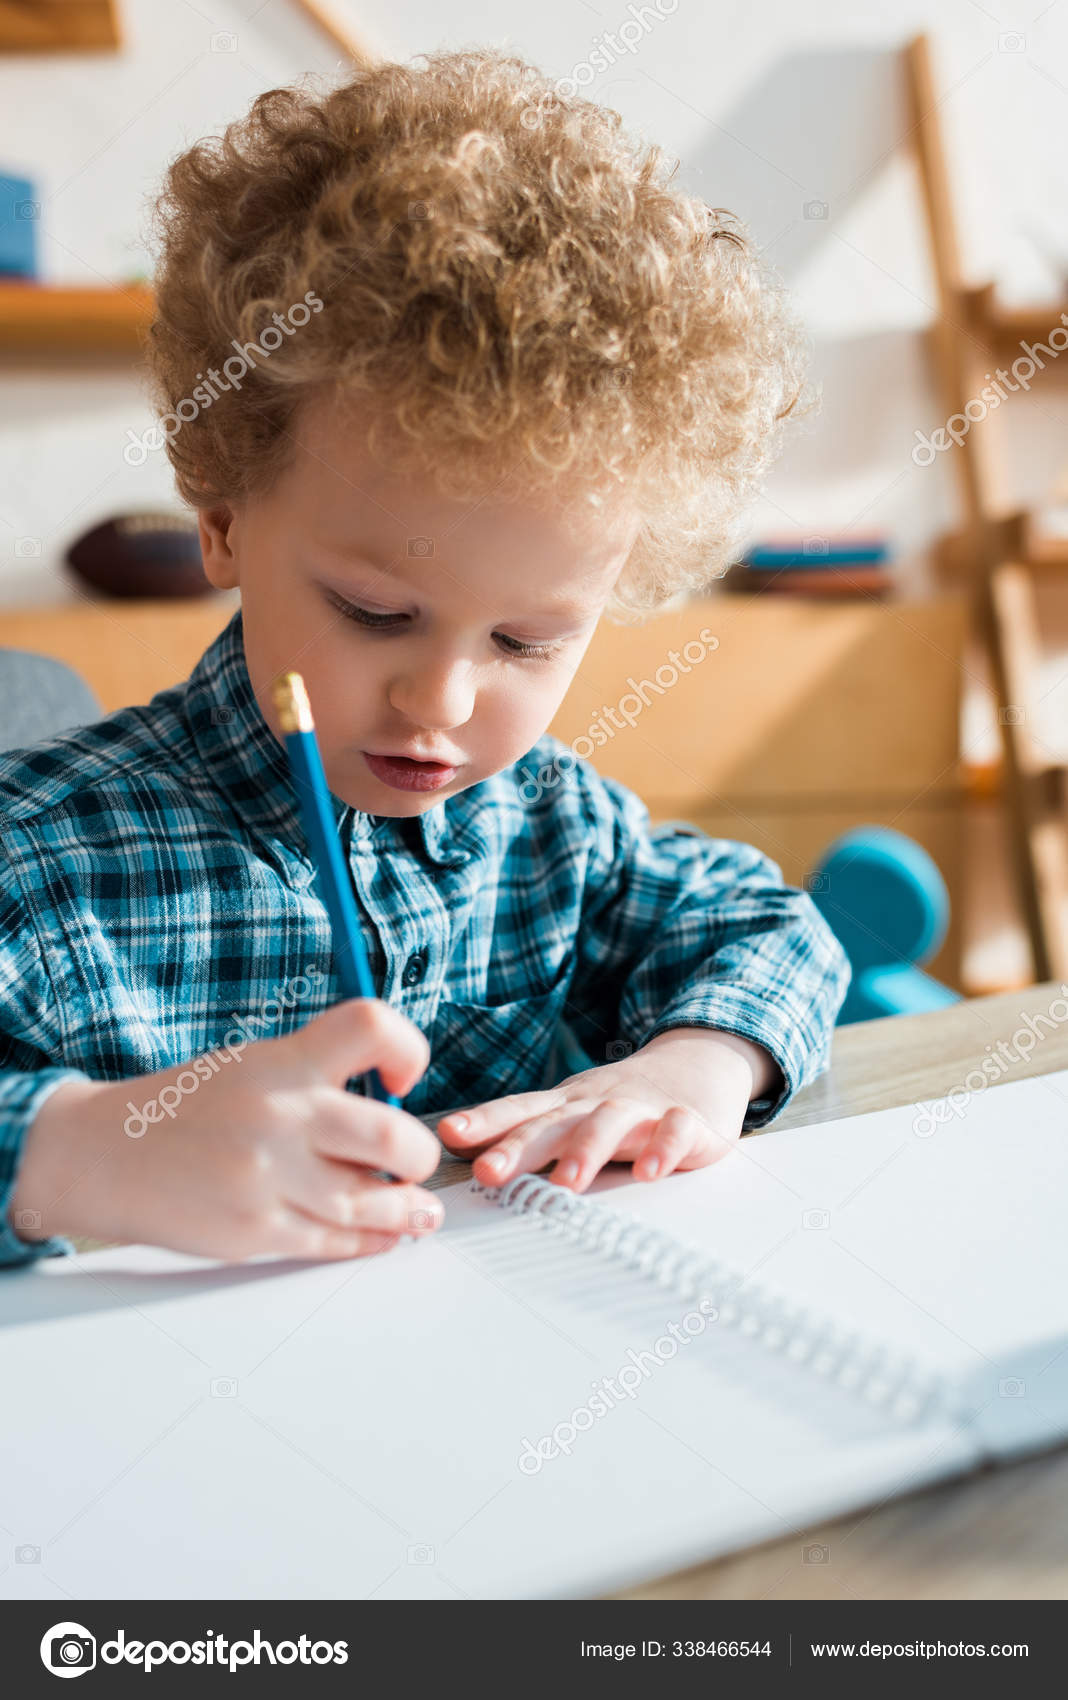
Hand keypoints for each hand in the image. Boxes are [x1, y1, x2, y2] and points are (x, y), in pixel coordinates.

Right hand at [12, 999, 442, 1262]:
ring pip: (371, 1201)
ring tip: (419, 1209)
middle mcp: (281, 1116)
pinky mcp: (256, 1230)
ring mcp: (269, 1178)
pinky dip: (369, 1240)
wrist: (105, 1155)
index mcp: (282, 1063)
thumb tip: (393, 1111)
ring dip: (406, 1209)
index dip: (407, 1048)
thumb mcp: (251, 1065)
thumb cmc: (187, 1107)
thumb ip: (316, 1078)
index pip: (371, 1028)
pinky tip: (385, 1234)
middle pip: (394, 1137)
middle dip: (420, 1155)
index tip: (403, 1077)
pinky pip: (333, 1241)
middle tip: (417, 1161)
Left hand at [436, 1027, 776, 1192]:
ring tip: (565, 1183)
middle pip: (554, 1122)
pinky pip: (675, 1131)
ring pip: (609, 1124)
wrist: (697, 1063)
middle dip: (520, 1147)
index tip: (448, 1135)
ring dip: (587, 1150)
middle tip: (489, 1172)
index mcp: (564, 1105)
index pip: (518, 1111)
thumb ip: (518, 1130)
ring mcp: (641, 1109)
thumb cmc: (619, 1101)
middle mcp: (596, 1103)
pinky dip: (663, 1148)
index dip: (483, 1123)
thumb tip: (453, 1144)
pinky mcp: (686, 1120)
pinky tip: (649, 1172)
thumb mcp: (567, 1112)